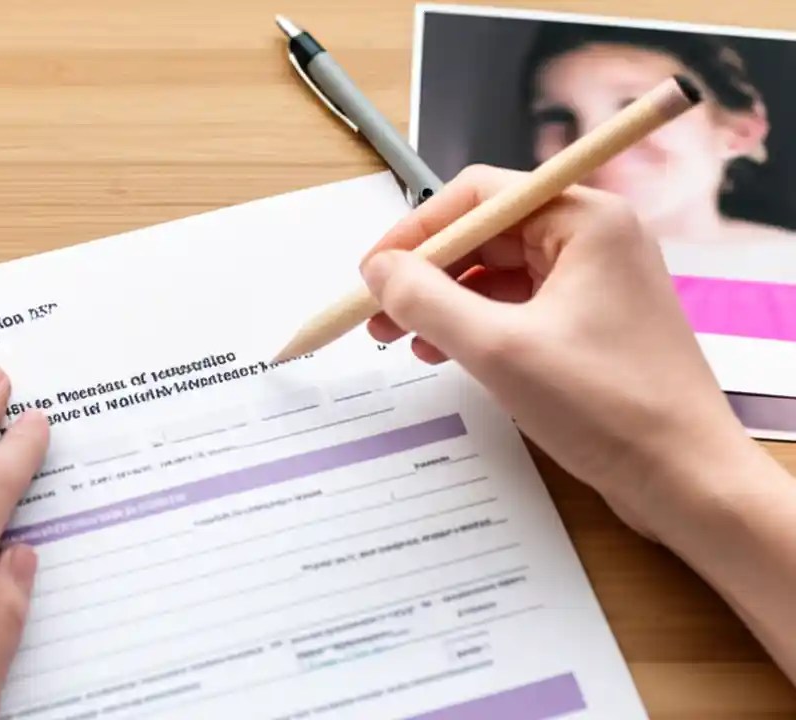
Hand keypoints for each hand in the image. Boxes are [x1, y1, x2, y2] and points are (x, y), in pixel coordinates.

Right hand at [359, 165, 751, 538]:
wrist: (685, 478)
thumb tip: (378, 271)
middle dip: (425, 271)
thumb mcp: (496, 349)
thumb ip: (426, 301)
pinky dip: (473, 324)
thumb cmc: (607, 407)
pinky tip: (442, 351)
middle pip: (485, 233)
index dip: (417, 230)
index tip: (373, 271)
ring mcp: (594, 282)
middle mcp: (594, 238)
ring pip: (496, 273)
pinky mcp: (590, 323)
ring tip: (399, 337)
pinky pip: (516, 306)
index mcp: (585, 220)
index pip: (478, 195)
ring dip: (442, 301)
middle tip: (376, 311)